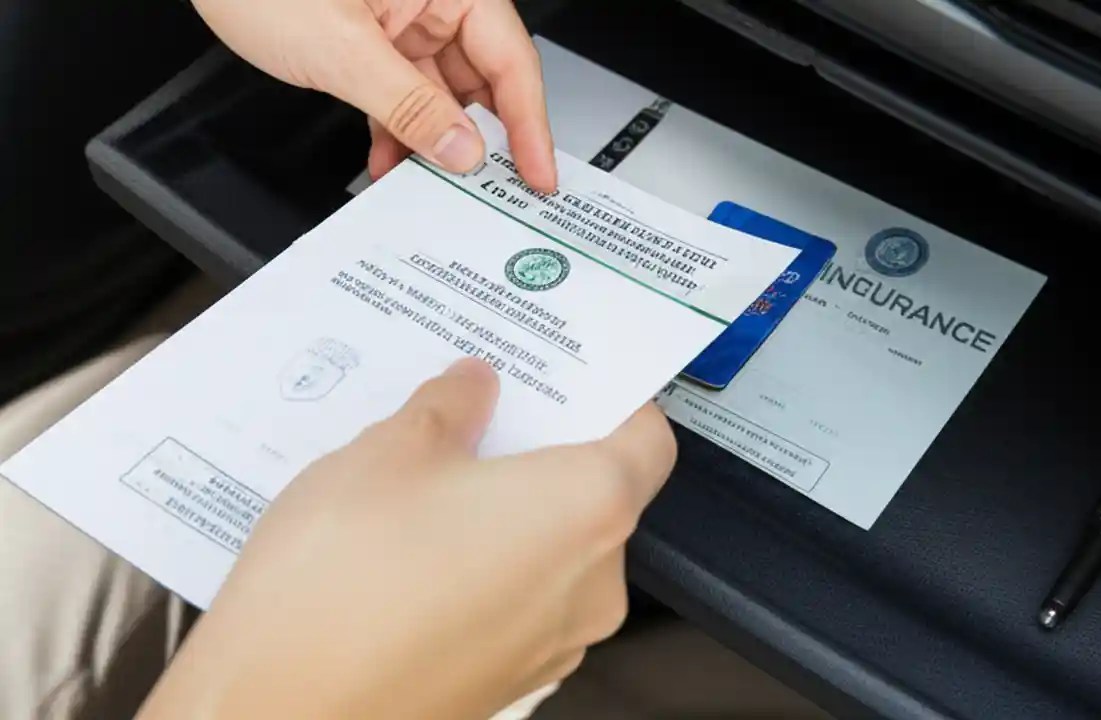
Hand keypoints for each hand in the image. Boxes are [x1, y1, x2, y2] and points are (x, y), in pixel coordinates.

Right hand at [137, 358, 676, 718]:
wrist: (281, 711)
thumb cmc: (341, 581)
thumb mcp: (388, 452)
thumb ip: (449, 407)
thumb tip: (474, 386)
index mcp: (587, 508)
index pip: (646, 439)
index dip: (612, 401)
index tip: (564, 377)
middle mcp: (593, 582)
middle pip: (598, 494)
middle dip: (542, 451)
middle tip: (480, 415)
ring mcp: (555, 641)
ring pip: (554, 550)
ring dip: (508, 511)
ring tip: (428, 482)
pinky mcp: (510, 678)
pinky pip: (520, 601)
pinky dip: (488, 566)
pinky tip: (414, 550)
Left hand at [191, 0, 556, 189]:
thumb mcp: (340, 48)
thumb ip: (409, 104)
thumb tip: (462, 148)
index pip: (510, 58)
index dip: (530, 122)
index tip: (539, 173)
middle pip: (483, 78)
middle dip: (482, 139)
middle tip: (495, 192)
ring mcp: (401, 18)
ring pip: (441, 93)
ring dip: (435, 142)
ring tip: (435, 186)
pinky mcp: (371, 38)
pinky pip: (402, 92)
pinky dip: (399, 129)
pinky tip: (392, 161)